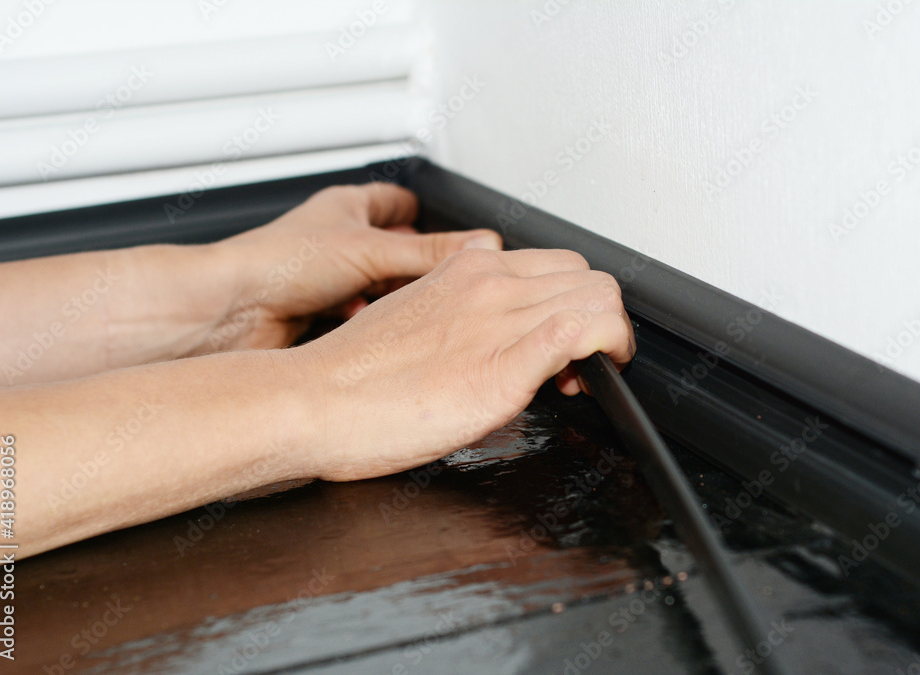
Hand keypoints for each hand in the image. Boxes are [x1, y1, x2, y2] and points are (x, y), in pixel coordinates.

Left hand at [209, 183, 501, 350]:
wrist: (230, 312)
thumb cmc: (277, 264)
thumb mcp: (371, 250)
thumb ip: (431, 252)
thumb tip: (482, 248)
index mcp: (346, 208)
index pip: (394, 200)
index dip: (422, 211)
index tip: (451, 227)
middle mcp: (335, 241)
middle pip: (390, 250)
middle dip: (414, 267)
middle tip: (446, 280)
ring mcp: (325, 279)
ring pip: (375, 287)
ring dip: (393, 299)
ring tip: (417, 310)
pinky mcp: (318, 315)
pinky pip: (357, 318)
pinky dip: (370, 323)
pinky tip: (379, 331)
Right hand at [293, 248, 634, 480]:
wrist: (312, 402)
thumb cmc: (353, 374)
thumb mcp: (412, 312)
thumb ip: (457, 302)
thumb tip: (486, 311)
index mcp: (466, 269)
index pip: (559, 263)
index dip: (573, 300)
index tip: (564, 335)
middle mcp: (488, 285)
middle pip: (589, 277)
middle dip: (598, 317)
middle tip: (578, 359)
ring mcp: (497, 323)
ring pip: (599, 300)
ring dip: (606, 338)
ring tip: (577, 375)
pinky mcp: (503, 369)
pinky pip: (579, 335)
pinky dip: (600, 352)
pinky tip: (578, 379)